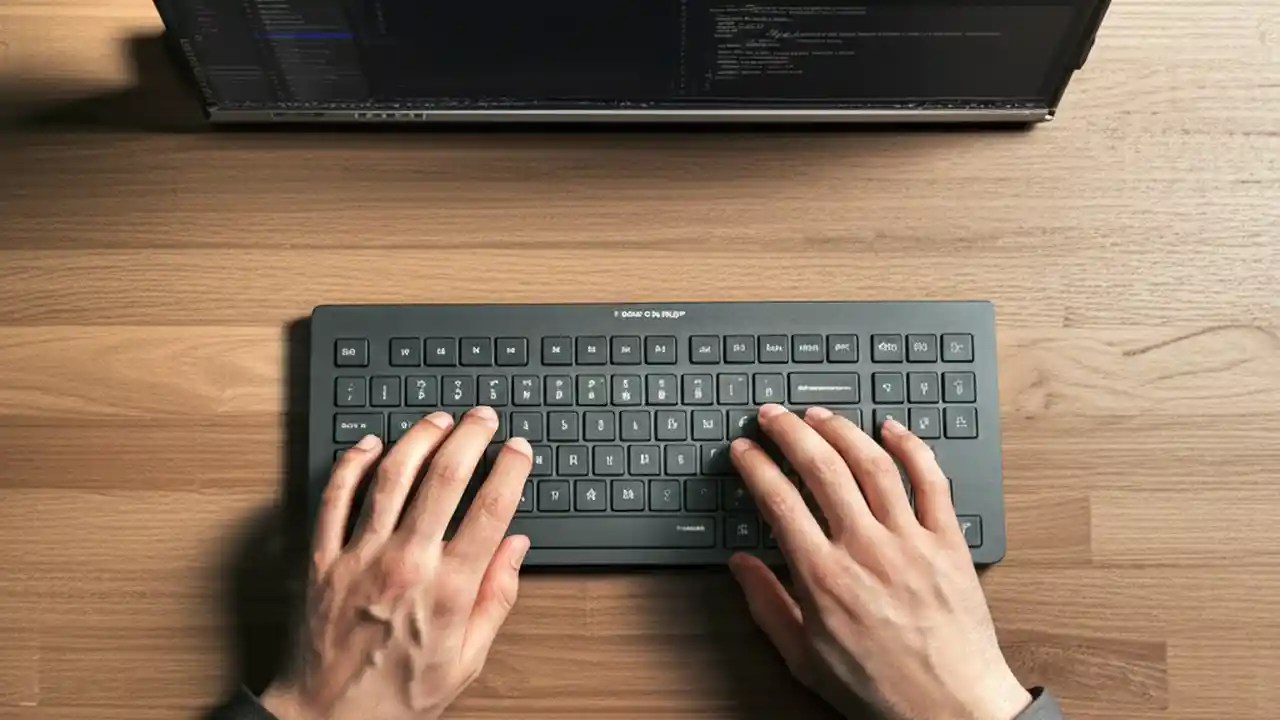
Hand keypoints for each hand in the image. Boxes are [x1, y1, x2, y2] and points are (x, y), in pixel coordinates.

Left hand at [261, 407, 531, 719]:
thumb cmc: (397, 697)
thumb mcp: (467, 660)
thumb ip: (496, 599)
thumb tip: (515, 548)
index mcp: (449, 589)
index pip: (491, 508)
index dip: (510, 469)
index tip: (518, 450)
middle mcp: (406, 563)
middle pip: (444, 477)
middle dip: (469, 436)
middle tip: (482, 418)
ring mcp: (360, 556)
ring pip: (391, 476)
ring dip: (417, 438)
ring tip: (436, 420)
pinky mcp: (322, 559)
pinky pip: (335, 498)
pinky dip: (351, 464)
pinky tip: (369, 445)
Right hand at [728, 404, 1029, 719]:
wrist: (952, 711)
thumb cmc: (880, 691)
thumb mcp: (804, 659)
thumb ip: (767, 606)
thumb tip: (740, 565)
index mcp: (823, 579)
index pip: (779, 501)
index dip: (755, 466)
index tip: (744, 450)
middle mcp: (866, 550)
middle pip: (821, 468)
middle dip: (790, 432)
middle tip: (773, 416)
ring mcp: (911, 542)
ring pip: (872, 463)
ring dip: (841, 430)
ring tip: (818, 414)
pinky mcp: (949, 542)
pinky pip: (932, 480)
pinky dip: (911, 447)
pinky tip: (890, 429)